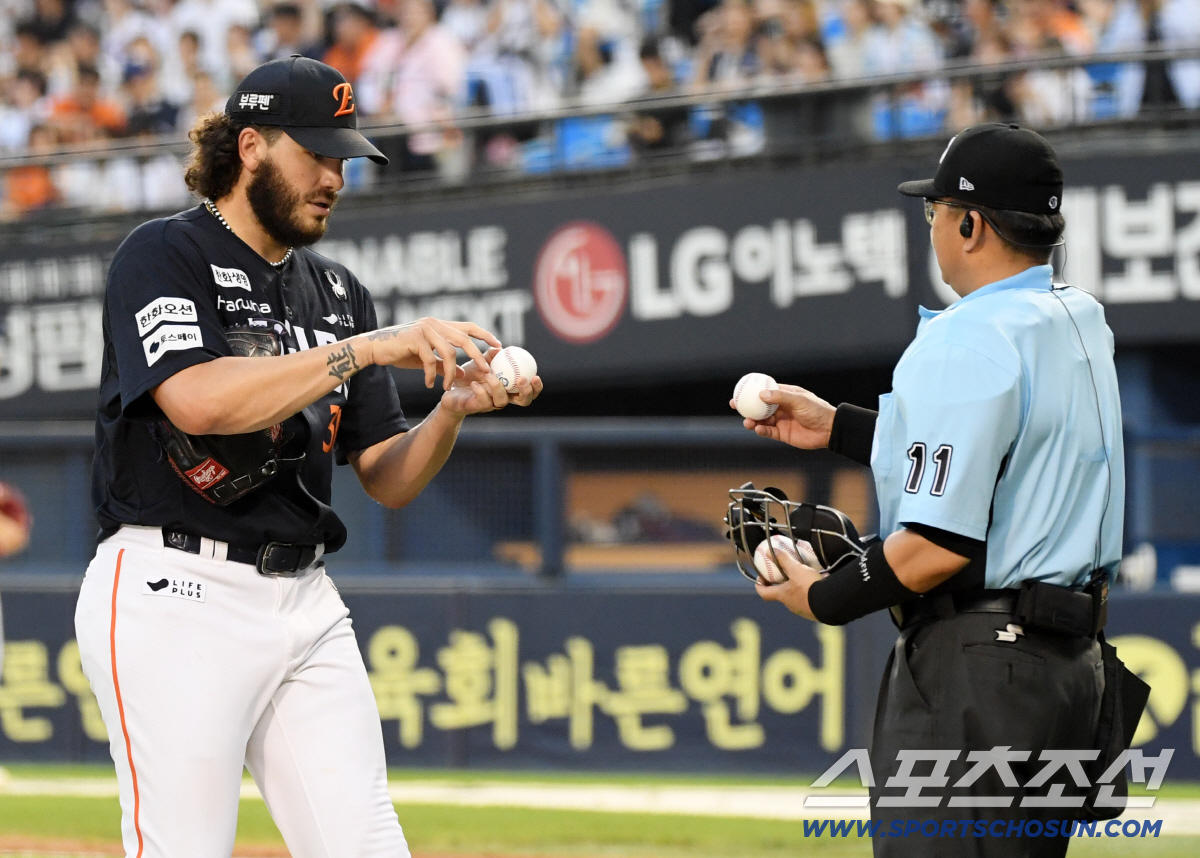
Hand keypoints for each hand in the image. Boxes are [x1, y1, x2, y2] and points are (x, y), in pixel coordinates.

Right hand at [359, 318, 501, 390]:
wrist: (374, 348)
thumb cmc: (401, 352)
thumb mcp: (426, 359)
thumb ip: (445, 364)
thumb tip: (465, 374)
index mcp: (439, 325)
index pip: (468, 327)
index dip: (485, 335)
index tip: (498, 345)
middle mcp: (434, 324)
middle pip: (464, 339)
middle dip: (477, 356)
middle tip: (486, 371)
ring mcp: (424, 329)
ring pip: (448, 352)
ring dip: (451, 373)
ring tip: (447, 387)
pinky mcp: (414, 338)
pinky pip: (430, 359)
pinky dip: (432, 374)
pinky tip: (430, 384)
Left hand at [440, 347, 543, 417]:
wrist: (449, 389)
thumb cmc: (470, 376)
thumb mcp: (481, 363)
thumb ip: (491, 356)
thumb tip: (499, 348)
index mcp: (509, 389)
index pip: (529, 391)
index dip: (536, 387)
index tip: (536, 375)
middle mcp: (502, 398)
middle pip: (523, 401)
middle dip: (526, 391)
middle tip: (522, 379)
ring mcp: (490, 405)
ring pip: (502, 401)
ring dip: (498, 387)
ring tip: (489, 375)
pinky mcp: (476, 407)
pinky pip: (483, 401)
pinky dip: (480, 391)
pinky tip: (474, 383)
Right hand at [731, 383, 835, 449]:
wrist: (829, 430)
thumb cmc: (817, 410)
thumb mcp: (799, 400)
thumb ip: (780, 397)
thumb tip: (761, 395)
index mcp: (785, 395)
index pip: (766, 390)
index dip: (752, 390)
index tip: (740, 390)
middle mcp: (781, 407)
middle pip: (760, 406)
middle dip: (747, 406)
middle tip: (735, 405)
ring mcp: (781, 420)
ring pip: (762, 419)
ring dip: (753, 420)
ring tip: (748, 422)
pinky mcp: (782, 434)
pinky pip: (768, 432)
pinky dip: (761, 430)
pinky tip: (758, 429)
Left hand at [755, 548, 824, 619]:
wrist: (830, 603)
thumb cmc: (808, 586)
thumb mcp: (796, 569)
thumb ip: (783, 560)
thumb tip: (769, 552)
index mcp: (782, 596)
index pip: (764, 593)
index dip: (760, 585)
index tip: (761, 578)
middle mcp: (790, 605)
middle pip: (781, 595)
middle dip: (781, 585)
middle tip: (785, 574)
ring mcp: (803, 610)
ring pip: (796, 598)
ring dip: (797, 589)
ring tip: (804, 577)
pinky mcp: (815, 612)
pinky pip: (810, 601)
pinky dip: (810, 593)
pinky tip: (818, 584)